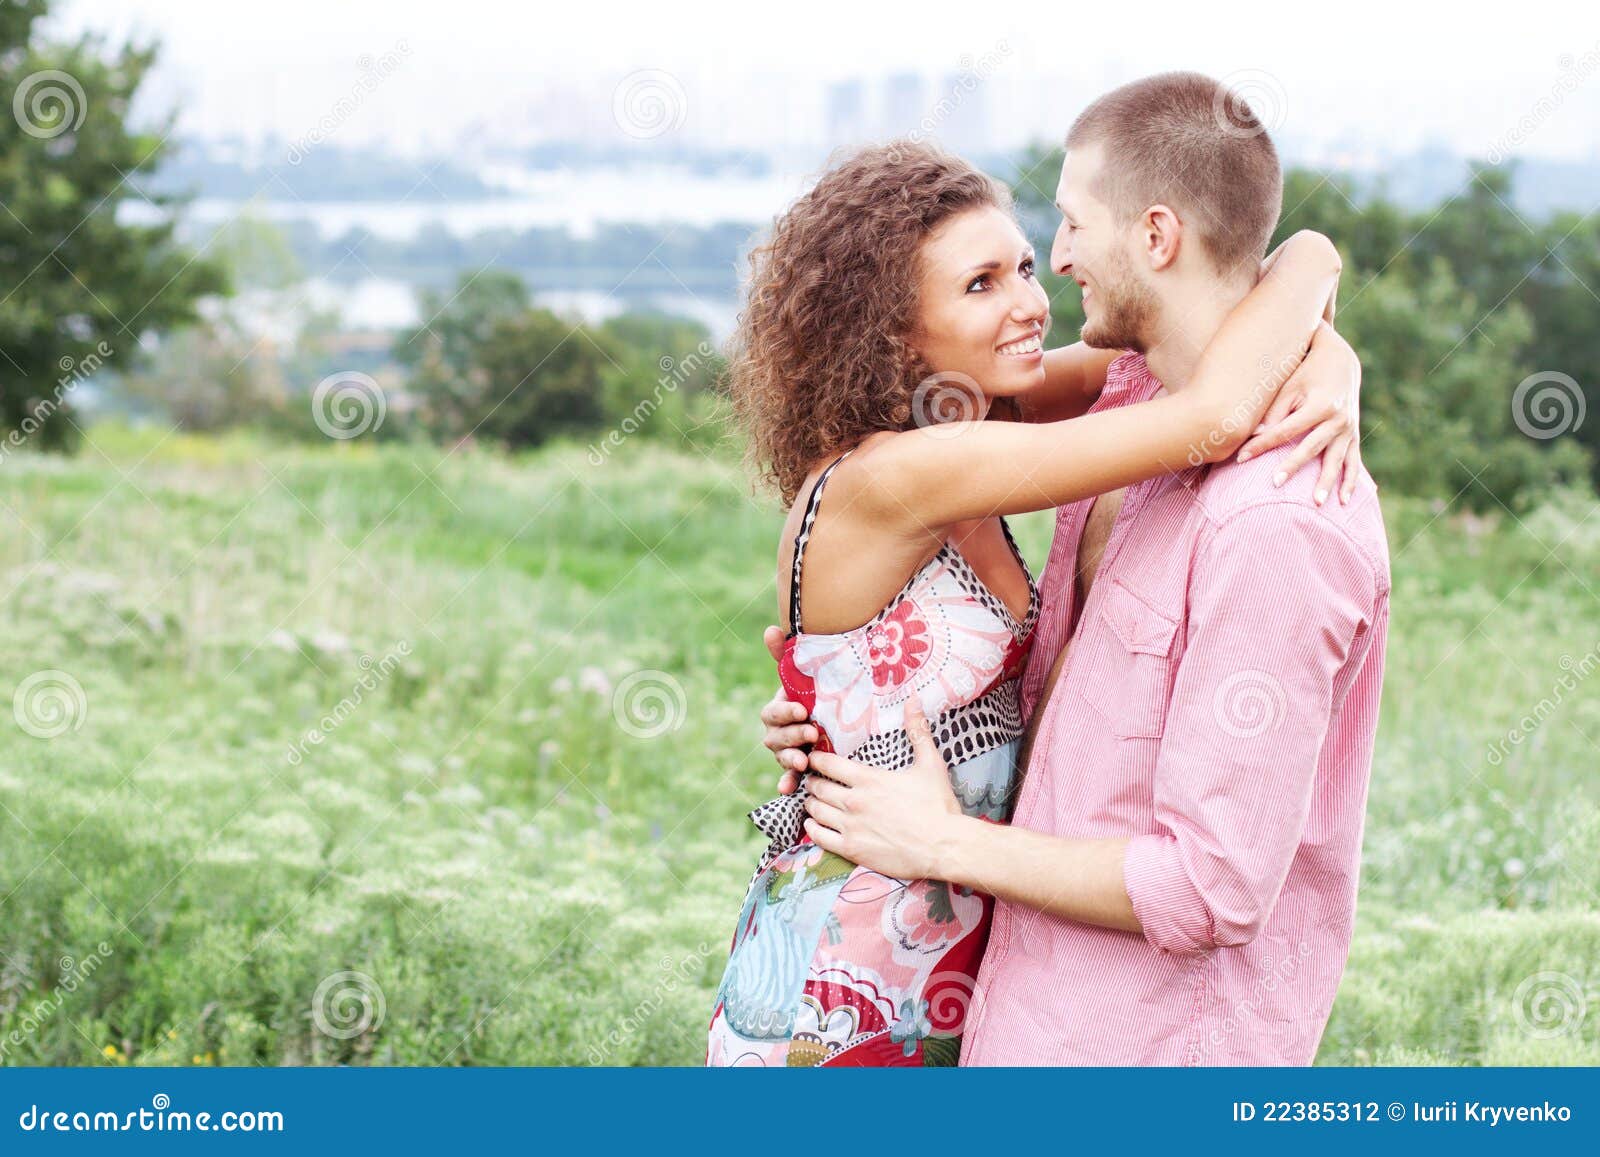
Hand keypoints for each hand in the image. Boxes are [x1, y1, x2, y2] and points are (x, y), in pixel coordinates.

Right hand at [759, 624, 813, 793]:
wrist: (835, 719)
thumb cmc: (816, 693)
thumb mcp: (804, 674)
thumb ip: (785, 654)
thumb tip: (769, 629)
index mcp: (779, 709)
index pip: (773, 712)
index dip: (785, 712)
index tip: (802, 710)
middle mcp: (779, 732)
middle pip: (775, 737)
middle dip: (792, 735)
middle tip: (812, 732)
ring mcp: (787, 751)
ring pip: (781, 757)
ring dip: (790, 759)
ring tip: (805, 760)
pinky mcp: (798, 768)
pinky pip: (789, 778)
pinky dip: (787, 783)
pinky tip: (788, 789)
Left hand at [802, 696, 964, 879]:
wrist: (945, 847)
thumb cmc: (939, 806)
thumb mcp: (930, 765)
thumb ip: (918, 732)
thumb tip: (913, 700)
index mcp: (869, 779)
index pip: (828, 764)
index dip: (817, 759)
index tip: (814, 757)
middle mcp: (854, 802)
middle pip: (818, 787)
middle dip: (813, 781)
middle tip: (813, 780)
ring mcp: (851, 827)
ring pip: (815, 811)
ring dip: (810, 804)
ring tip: (812, 800)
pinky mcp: (852, 850)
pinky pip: (819, 837)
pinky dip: (812, 829)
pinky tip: (812, 824)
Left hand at [1234, 321, 1362, 504]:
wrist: (1342, 361)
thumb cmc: (1307, 373)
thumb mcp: (1289, 386)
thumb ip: (1274, 412)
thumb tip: (1255, 436)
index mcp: (1320, 405)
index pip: (1285, 431)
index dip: (1262, 444)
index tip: (1240, 457)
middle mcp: (1337, 419)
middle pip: (1310, 448)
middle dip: (1291, 466)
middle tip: (1274, 485)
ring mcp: (1349, 429)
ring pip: (1336, 460)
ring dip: (1327, 483)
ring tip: (1315, 503)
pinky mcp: (1354, 435)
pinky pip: (1353, 462)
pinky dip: (1351, 482)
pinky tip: (1343, 501)